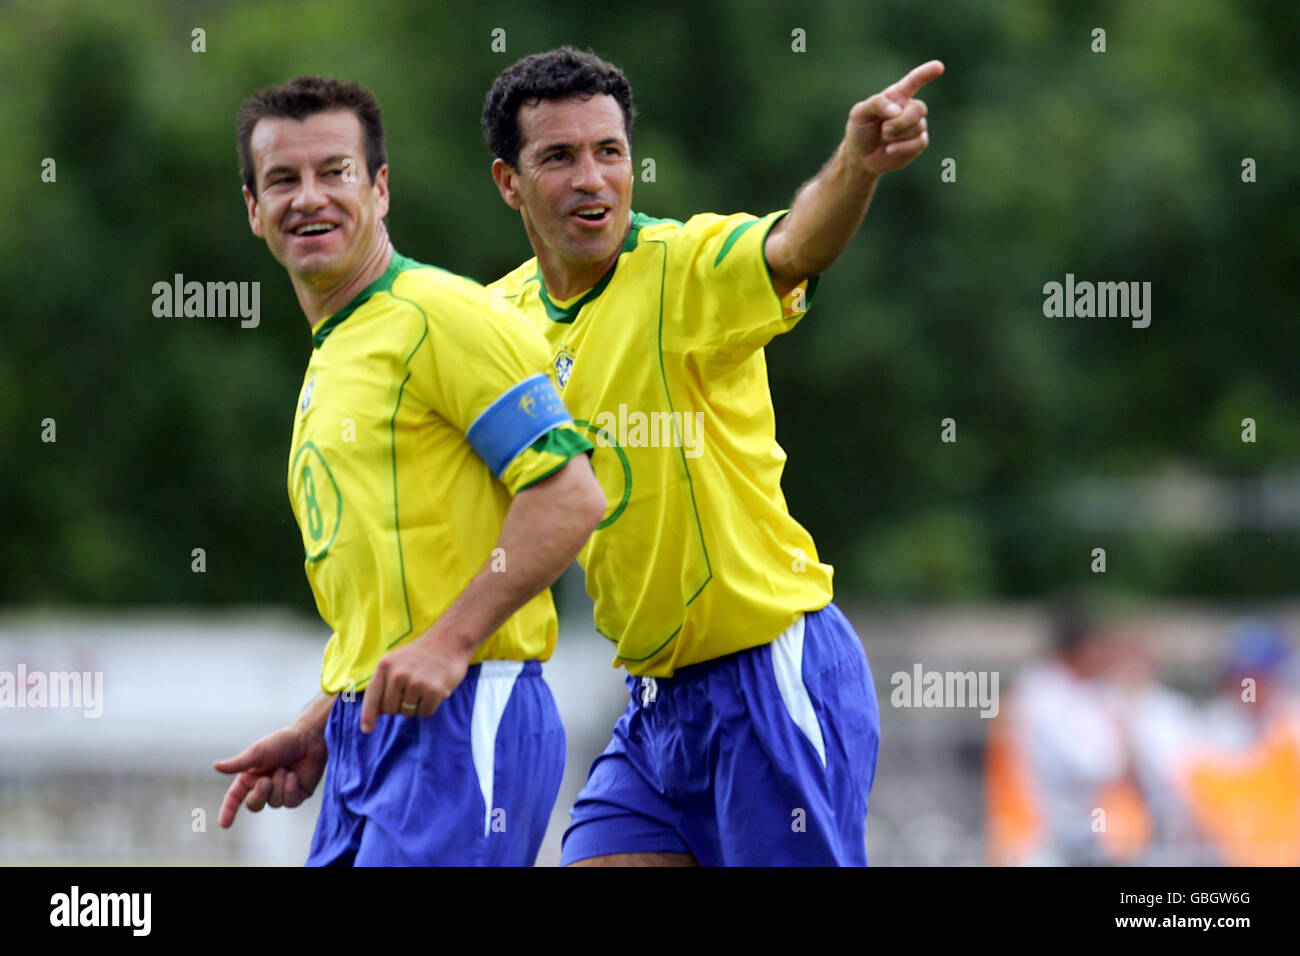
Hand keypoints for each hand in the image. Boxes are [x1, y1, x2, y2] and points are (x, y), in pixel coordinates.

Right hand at [213, 723, 327, 827]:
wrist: (309, 738)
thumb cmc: (282, 741)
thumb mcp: (258, 751)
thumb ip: (239, 763)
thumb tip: (216, 766)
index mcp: (250, 777)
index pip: (235, 797)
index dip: (228, 811)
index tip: (224, 825)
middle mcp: (264, 786)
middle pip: (254, 805)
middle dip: (259, 795)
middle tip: (266, 781)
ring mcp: (281, 792)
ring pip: (275, 803)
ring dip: (279, 785)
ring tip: (285, 769)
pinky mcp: (298, 795)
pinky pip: (290, 803)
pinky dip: (291, 789)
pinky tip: (294, 776)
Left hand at [359, 629, 472, 732]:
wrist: (449, 640)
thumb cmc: (421, 655)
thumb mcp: (397, 663)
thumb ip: (384, 685)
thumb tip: (378, 712)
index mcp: (385, 666)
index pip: (372, 696)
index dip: (368, 716)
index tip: (367, 730)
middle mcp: (398, 675)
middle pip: (391, 709)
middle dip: (400, 706)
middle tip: (412, 690)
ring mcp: (416, 683)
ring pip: (408, 712)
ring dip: (416, 706)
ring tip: (424, 686)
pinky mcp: (434, 690)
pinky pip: (425, 712)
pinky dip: (429, 706)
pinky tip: (434, 690)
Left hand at [844, 60, 943, 175]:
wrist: (861, 156)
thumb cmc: (861, 129)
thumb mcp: (859, 113)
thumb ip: (876, 104)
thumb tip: (897, 110)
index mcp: (897, 96)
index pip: (914, 81)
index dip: (926, 74)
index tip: (938, 67)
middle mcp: (909, 108)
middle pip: (919, 109)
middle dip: (901, 121)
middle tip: (884, 129)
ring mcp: (916, 125)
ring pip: (918, 127)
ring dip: (897, 135)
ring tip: (884, 137)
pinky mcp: (919, 142)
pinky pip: (919, 142)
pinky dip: (902, 147)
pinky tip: (889, 149)